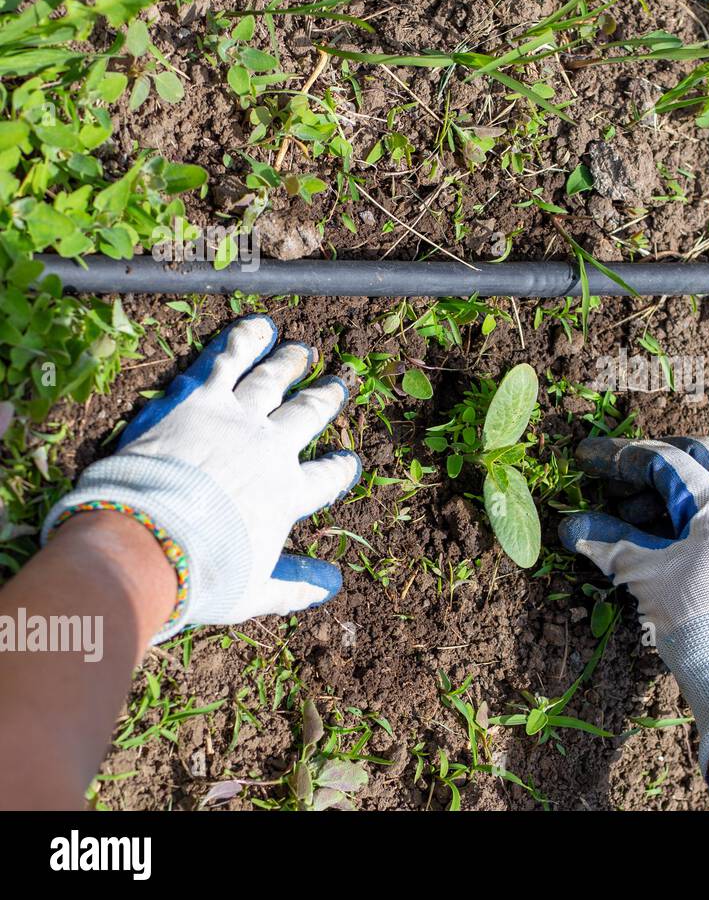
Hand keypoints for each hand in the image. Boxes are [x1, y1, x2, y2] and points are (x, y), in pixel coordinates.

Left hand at [41, 315, 360, 642]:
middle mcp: (271, 450)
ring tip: (302, 350)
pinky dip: (243, 342)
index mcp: (287, 495)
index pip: (327, 477)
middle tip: (339, 383)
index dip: (341, 469)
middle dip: (325, 398)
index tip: (347, 462)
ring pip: (272, 382)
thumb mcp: (253, 591)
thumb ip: (292, 586)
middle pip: (307, 415)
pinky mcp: (200, 400)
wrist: (152, 541)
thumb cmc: (203, 572)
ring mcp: (237, 420)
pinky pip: (227, 362)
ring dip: (289, 364)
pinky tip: (257, 326)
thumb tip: (329, 589)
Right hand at [559, 436, 708, 779]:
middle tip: (616, 474)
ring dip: (669, 488)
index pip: (668, 461)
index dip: (622, 457)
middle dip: (654, 460)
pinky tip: (653, 532)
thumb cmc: (692, 621)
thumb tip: (568, 527)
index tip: (587, 459)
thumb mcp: (644, 575)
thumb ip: (608, 542)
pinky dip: (685, 511)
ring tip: (628, 515)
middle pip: (699, 457)